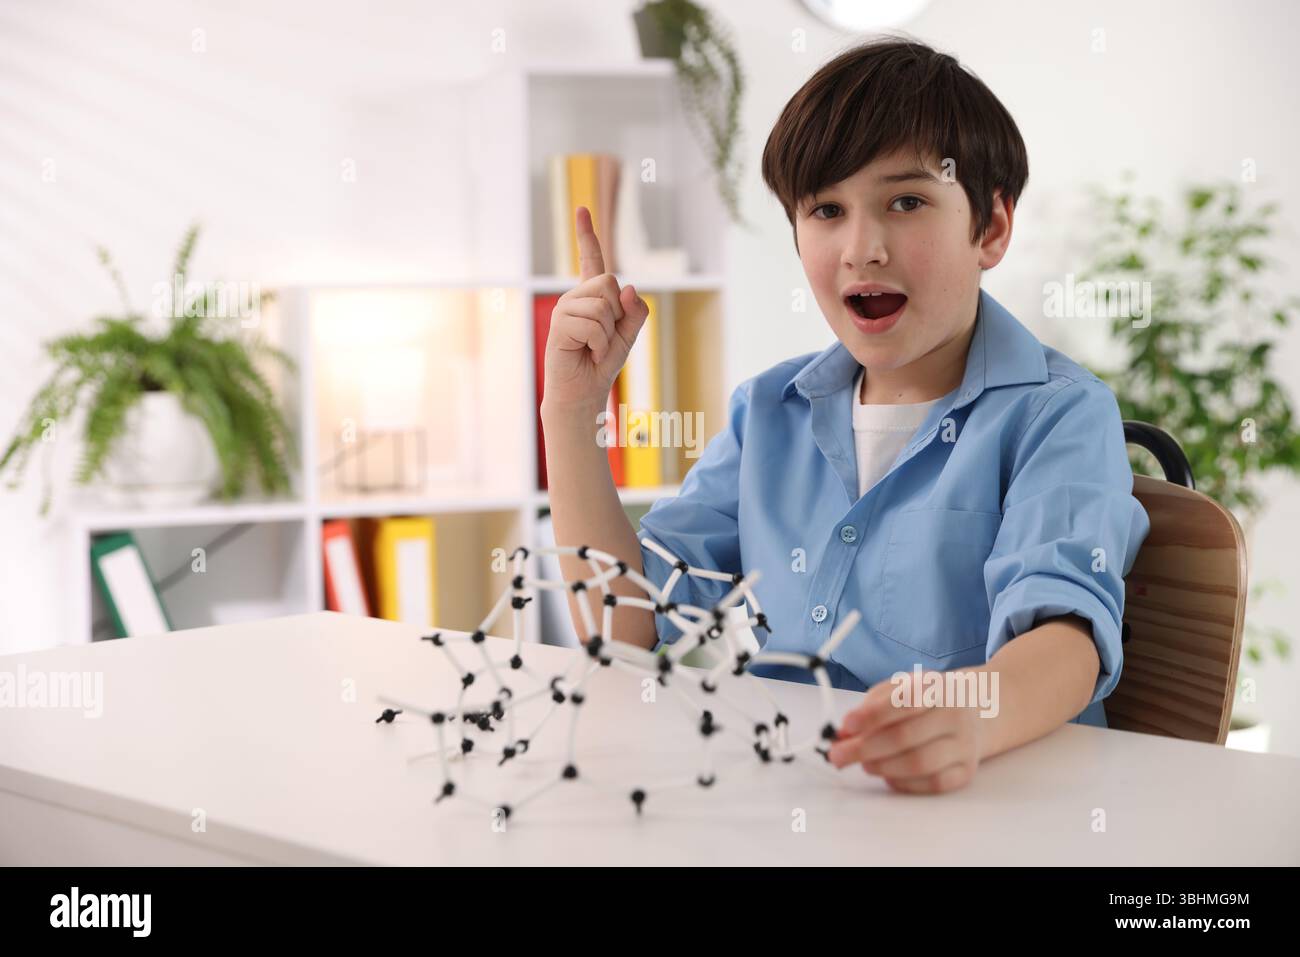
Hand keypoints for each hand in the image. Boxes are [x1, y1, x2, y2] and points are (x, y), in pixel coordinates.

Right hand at [541, 206, 648, 413]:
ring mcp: (564, 309)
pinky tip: (585, 352)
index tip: (582, 208)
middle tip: (604, 338)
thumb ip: (635, 311)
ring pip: (602, 305)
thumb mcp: (628, 335)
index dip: (587, 234)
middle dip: (617, 314)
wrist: (583, 391)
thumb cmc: (602, 363)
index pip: (591, 260)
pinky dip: (598, 343)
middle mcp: (575, 297)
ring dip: (607, 334)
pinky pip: (593, 324)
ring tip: (594, 348)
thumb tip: (627, 287)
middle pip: (609, 283)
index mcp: (592, 296)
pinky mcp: (559, 324)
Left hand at [827, 668, 985, 793]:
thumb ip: (872, 706)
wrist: (979, 710)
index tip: (844, 727)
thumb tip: (844, 733)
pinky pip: (932, 784)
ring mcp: (965, 745)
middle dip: (864, 749)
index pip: (903, 702)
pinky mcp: (967, 771)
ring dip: (882, 767)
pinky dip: (903, 783)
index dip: (870, 716)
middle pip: (905, 737)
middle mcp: (956, 715)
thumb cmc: (929, 699)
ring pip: (919, 764)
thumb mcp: (903, 687)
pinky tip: (889, 774)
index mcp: (937, 688)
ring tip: (864, 764)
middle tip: (838, 755)